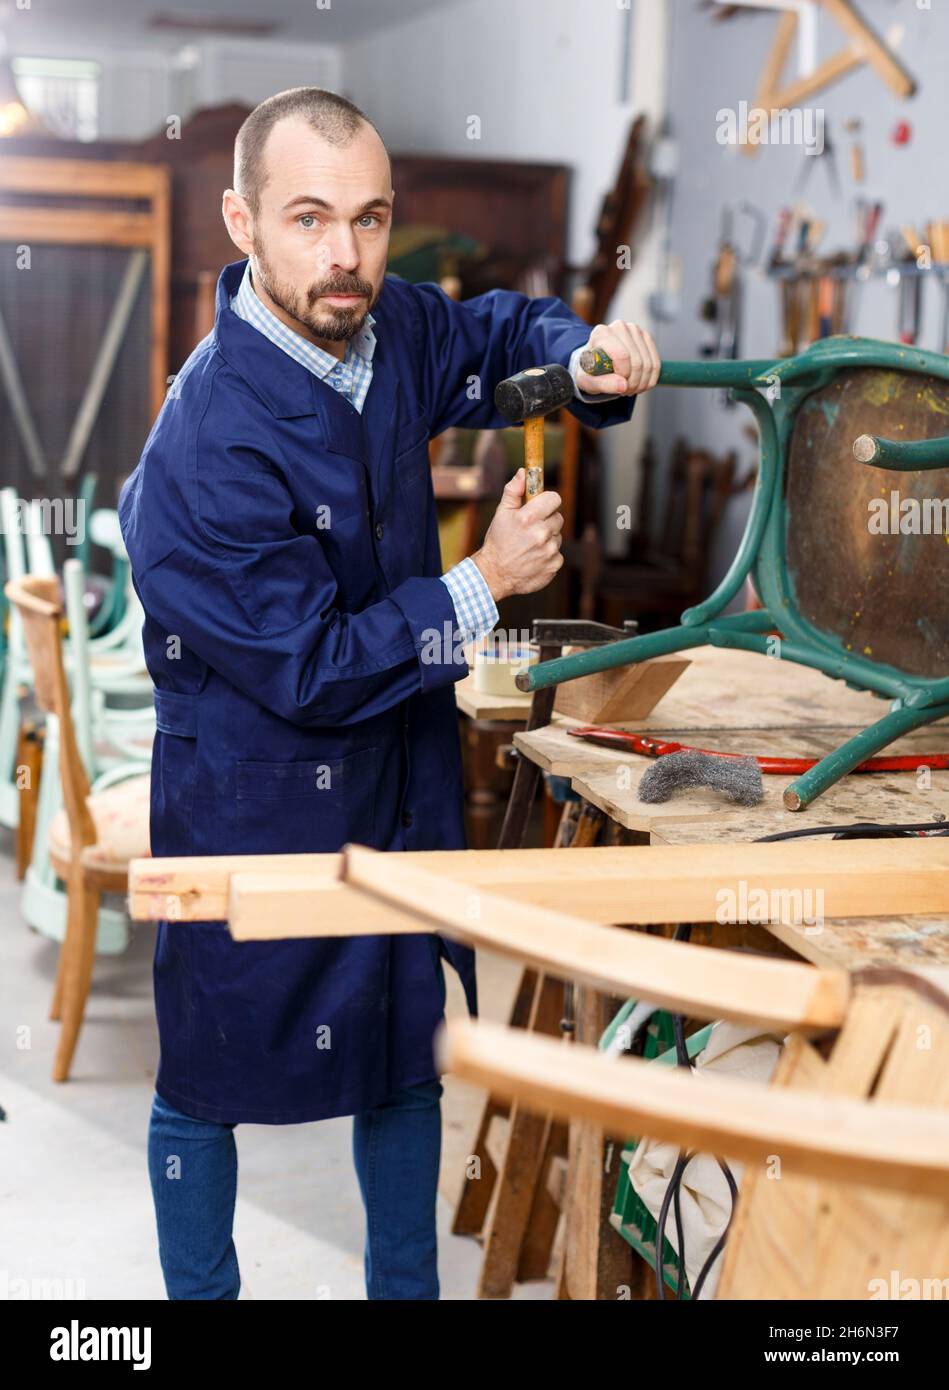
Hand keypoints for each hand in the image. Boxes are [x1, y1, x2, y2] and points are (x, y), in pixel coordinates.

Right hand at [472, 470, 563, 601]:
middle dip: (546, 521)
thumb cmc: (497, 542)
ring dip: (547, 539)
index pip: (554, 499)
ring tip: (529, 546)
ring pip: (557, 537)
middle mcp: (541, 534)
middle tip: (531, 529)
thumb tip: (523, 472)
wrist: (494, 574)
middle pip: (558, 518)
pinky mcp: (554, 565)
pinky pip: (558, 554)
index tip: (541, 506)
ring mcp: (549, 551)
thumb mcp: (501, 513)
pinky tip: (534, 558)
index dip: (548, 501)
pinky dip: (548, 556)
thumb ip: (513, 491)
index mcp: (529, 518)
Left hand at [575, 320, 660, 397]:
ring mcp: (635, 330)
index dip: (624, 375)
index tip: (617, 386)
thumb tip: (623, 386)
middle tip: (624, 392)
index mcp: (601, 333)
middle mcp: (619, 327)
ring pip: (649, 364)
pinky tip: (640, 384)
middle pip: (637, 362)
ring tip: (630, 389)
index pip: (622, 356)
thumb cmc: (589, 371)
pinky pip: (656, 363)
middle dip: (633, 384)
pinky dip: (650, 379)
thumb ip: (602, 384)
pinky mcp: (646, 337)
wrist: (596, 362)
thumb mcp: (588, 382)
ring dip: (642, 384)